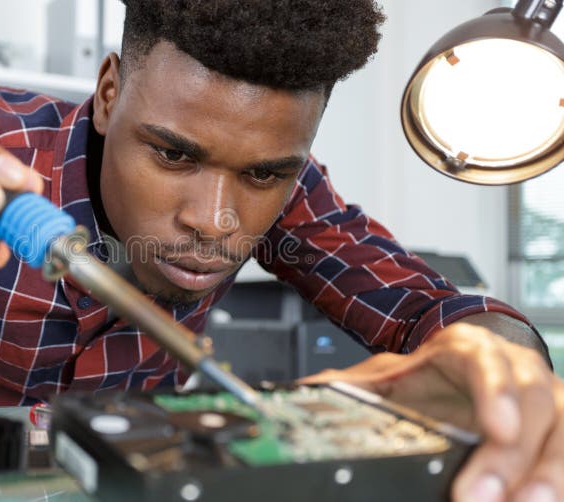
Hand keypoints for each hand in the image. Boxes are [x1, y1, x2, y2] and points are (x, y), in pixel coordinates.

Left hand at [300, 323, 563, 501]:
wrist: (460, 358)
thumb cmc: (428, 370)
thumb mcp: (387, 373)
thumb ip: (350, 387)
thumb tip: (299, 398)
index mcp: (469, 350)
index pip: (488, 364)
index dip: (497, 394)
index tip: (497, 428)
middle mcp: (517, 368)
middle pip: (533, 404)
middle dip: (513, 457)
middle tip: (484, 498)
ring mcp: (546, 397)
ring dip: (550, 473)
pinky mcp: (559, 426)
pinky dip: (559, 478)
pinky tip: (543, 501)